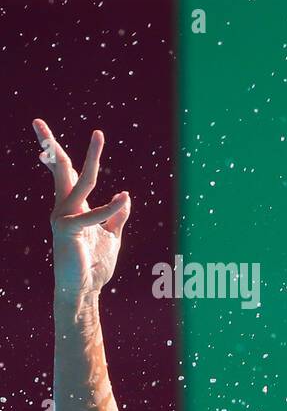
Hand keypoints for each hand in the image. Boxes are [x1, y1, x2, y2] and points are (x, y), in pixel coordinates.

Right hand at [33, 119, 130, 296]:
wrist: (84, 289)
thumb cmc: (94, 264)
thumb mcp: (111, 236)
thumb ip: (116, 216)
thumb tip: (125, 197)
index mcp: (73, 206)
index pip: (66, 175)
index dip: (58, 156)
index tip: (46, 137)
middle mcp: (65, 207)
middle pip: (59, 169)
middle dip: (49, 145)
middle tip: (37, 121)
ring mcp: (64, 217)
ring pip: (80, 181)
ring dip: (91, 158)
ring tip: (98, 135)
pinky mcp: (70, 230)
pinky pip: (93, 214)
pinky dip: (111, 207)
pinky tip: (124, 197)